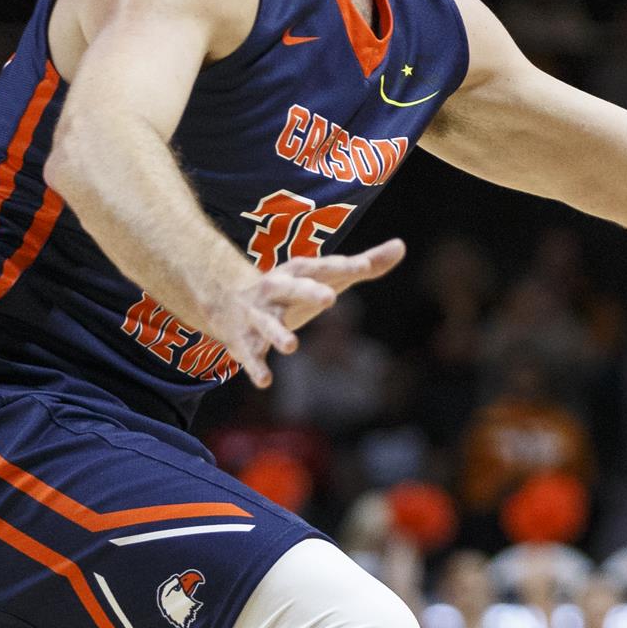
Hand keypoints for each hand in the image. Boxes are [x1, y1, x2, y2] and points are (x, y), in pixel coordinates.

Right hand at [206, 239, 407, 387]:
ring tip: (293, 347)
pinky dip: (256, 367)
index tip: (365, 265)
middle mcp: (277, 289)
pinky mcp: (244, 340)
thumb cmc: (293, 287)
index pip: (325, 267)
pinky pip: (250, 354)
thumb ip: (364, 264)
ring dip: (278, 334)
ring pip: (268, 323)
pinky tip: (265, 381)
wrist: (225, 296)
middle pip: (294, 288)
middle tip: (330, 299)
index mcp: (300, 271)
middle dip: (310, 292)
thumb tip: (401, 246)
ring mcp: (258, 314)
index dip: (344, 266)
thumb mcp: (326, 276)